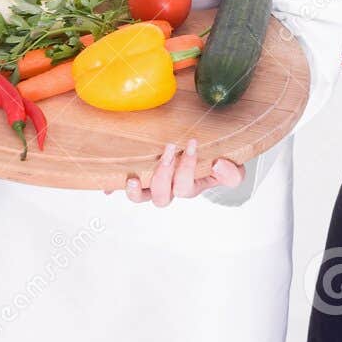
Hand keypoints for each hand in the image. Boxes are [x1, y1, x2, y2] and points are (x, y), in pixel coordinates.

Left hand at [119, 138, 243, 206]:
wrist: (209, 159)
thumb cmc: (217, 164)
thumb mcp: (233, 170)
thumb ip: (231, 173)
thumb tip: (219, 165)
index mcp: (190, 188)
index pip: (185, 187)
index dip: (186, 168)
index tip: (191, 143)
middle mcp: (170, 190)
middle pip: (161, 197)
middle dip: (163, 174)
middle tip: (168, 148)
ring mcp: (153, 185)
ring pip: (141, 197)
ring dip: (136, 191)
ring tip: (132, 179)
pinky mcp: (141, 177)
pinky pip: (125, 187)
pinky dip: (115, 189)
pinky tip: (107, 187)